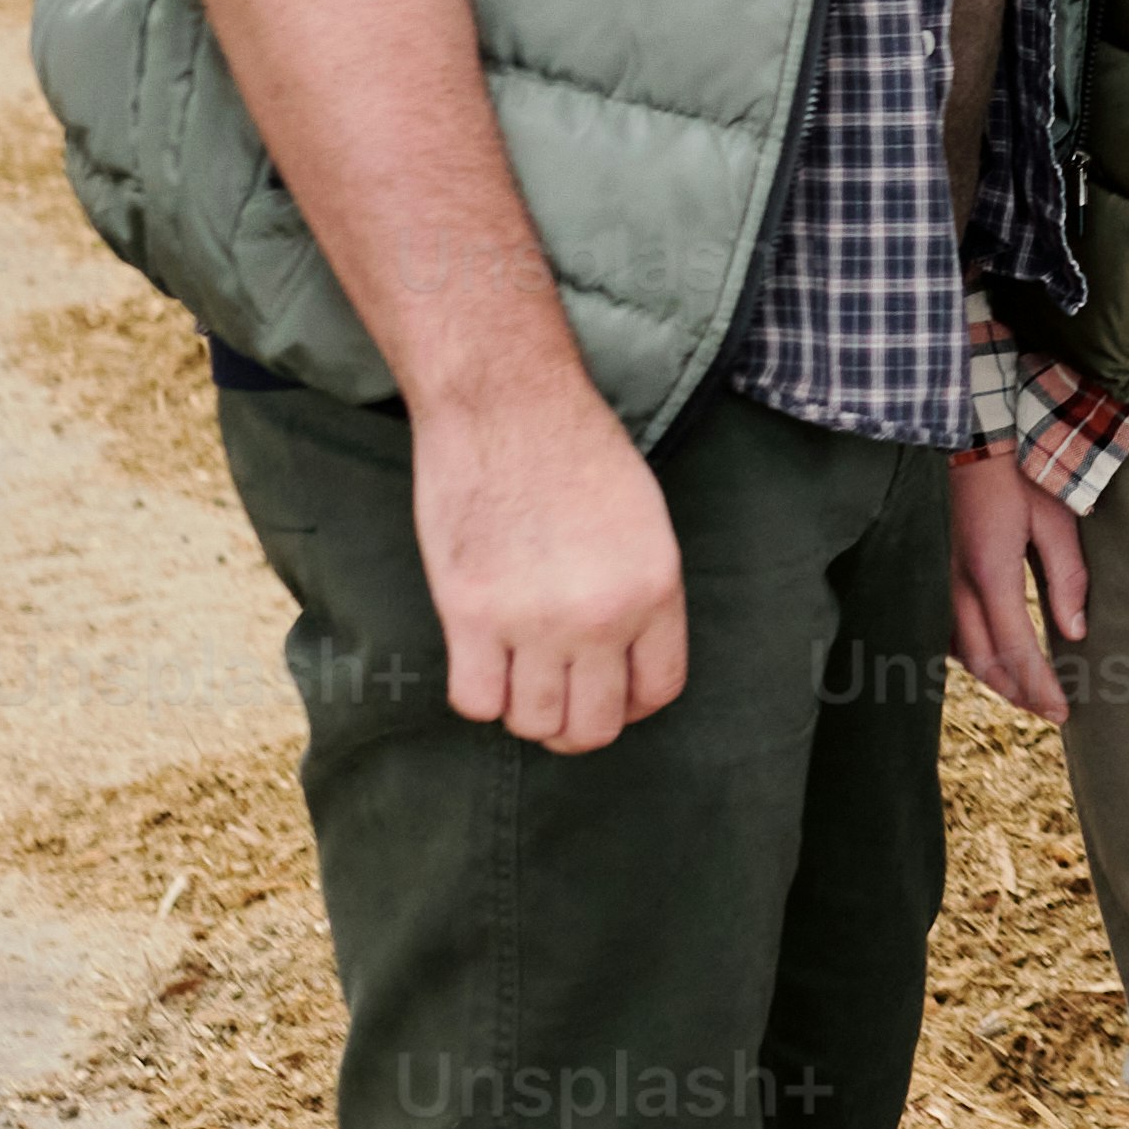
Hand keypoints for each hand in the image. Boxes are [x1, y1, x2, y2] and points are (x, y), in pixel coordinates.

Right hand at [416, 380, 689, 752]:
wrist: (507, 402)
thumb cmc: (575, 447)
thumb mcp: (642, 521)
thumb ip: (639, 592)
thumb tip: (620, 655)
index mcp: (656, 589)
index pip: (659, 690)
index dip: (631, 703)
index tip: (608, 693)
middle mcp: (602, 616)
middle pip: (594, 724)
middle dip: (576, 726)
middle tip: (556, 702)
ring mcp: (534, 620)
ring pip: (533, 723)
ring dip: (524, 711)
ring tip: (516, 678)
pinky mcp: (470, 614)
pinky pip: (476, 701)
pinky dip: (478, 694)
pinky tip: (480, 662)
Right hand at [943, 448, 1089, 724]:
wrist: (970, 435)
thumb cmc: (1018, 472)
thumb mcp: (1055, 519)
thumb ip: (1066, 577)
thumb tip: (1074, 631)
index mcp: (991, 572)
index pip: (1015, 648)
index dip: (1038, 685)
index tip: (1061, 710)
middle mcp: (957, 583)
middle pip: (983, 659)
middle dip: (1016, 691)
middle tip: (1047, 710)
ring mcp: (939, 577)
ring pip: (958, 649)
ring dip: (991, 676)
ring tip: (1024, 692)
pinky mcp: (933, 568)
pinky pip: (943, 627)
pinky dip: (967, 653)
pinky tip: (987, 658)